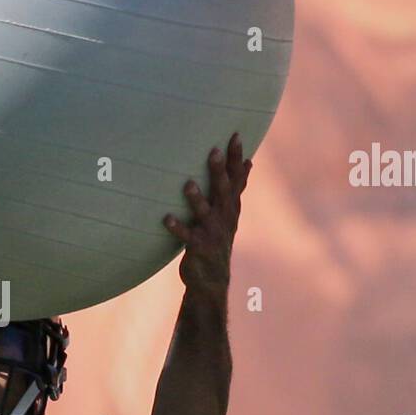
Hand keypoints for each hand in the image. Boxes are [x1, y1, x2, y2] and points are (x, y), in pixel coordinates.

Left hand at [163, 133, 251, 292]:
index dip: (237, 157)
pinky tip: (166, 218)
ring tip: (188, 184)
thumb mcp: (230, 212)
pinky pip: (186, 236)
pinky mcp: (198, 247)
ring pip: (204, 212)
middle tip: (214, 150)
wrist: (212, 279)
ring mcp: (212, 232)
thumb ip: (236, 187)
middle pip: (223, 190)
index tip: (236, 134)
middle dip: (219, 171)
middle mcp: (225, 217)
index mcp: (231, 206)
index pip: (237, 178)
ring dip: (196, 198)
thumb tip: (249, 161)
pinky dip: (177, 227)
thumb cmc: (216, 237)